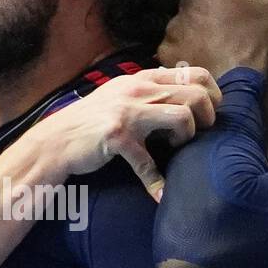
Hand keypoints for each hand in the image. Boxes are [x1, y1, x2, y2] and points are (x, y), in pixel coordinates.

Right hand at [28, 65, 219, 200]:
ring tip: (176, 147)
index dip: (212, 95)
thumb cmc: (92, 122)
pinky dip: (156, 182)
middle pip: (196, 94)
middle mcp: (138, 89)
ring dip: (187, 137)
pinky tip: (159, 193)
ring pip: (182, 116)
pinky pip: (147, 162)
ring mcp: (127, 111)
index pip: (195, 74)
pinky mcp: (116, 136)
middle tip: (198, 134)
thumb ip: (149, 92)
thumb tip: (183, 95)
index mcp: (143, 78)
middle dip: (207, 117)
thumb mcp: (121, 96)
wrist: (56, 140)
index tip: (208, 115)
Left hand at [158, 0, 267, 76]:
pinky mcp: (166, 48)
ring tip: (212, 53)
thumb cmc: (256, 42)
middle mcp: (190, 1)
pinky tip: (200, 62)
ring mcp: (175, 26)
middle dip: (209, 20)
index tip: (236, 24)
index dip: (229, 8)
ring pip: (185, 27)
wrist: (236, 80)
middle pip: (199, 8)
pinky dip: (184, 54)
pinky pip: (175, 48)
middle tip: (224, 40)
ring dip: (195, 37)